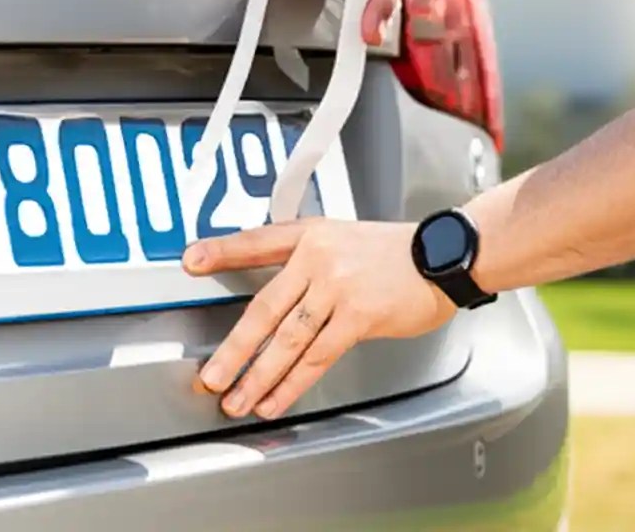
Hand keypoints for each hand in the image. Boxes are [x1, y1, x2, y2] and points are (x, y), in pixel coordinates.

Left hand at [182, 219, 455, 419]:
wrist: (445, 256)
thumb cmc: (394, 253)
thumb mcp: (344, 239)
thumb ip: (308, 263)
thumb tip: (275, 301)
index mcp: (311, 235)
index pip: (257, 242)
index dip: (221, 251)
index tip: (189, 261)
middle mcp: (319, 258)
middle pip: (264, 308)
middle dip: (234, 349)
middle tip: (211, 375)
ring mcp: (338, 287)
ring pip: (287, 340)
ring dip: (258, 376)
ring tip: (237, 399)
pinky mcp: (359, 316)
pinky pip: (317, 356)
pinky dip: (292, 383)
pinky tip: (275, 399)